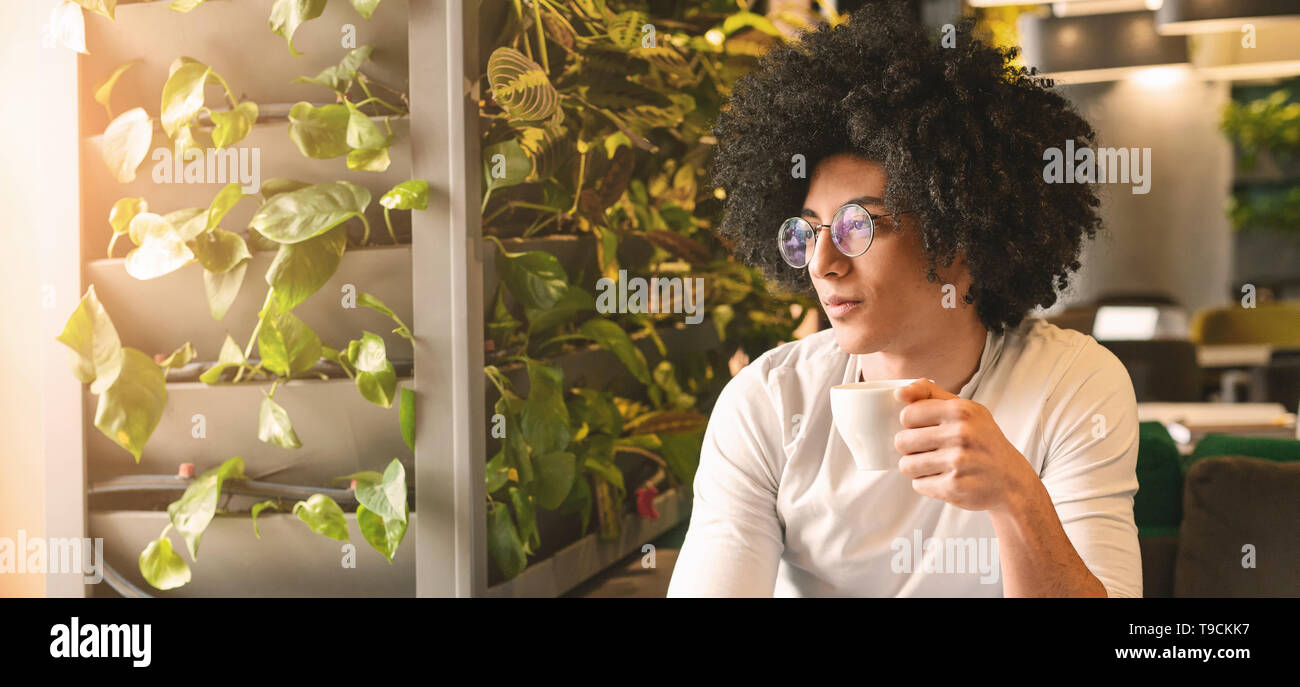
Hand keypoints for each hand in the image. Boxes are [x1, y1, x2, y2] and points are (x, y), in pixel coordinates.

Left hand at [892, 379, 1037, 512]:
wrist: (1012, 480)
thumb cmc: (982, 441)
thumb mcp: (965, 410)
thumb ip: (930, 394)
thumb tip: (899, 392)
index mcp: (961, 410)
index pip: (908, 415)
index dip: (911, 424)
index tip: (924, 429)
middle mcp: (961, 434)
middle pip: (902, 441)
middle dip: (910, 448)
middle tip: (929, 450)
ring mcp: (958, 462)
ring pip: (906, 465)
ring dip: (916, 468)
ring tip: (935, 466)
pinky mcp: (954, 486)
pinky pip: (918, 485)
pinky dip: (928, 484)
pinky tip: (945, 479)